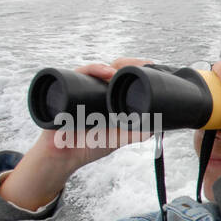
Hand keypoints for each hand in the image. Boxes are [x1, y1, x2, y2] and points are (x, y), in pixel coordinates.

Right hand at [2, 58, 151, 209]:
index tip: (151, 66)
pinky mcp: (67, 89)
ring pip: (95, 69)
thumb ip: (134, 134)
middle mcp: (95, 91)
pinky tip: (105, 73)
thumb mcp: (117, 139)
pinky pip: (78, 74)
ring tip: (121, 72)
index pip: (122, 78)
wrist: (63, 156)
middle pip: (111, 69)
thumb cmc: (88, 146)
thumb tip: (156, 128)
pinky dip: (91, 70)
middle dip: (127, 64)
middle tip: (143, 64)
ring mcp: (80, 89)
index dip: (135, 70)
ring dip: (110, 67)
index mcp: (108, 99)